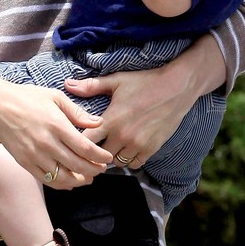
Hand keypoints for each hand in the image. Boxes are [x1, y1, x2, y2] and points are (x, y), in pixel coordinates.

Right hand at [0, 81, 112, 188]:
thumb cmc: (27, 97)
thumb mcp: (55, 97)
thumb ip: (77, 112)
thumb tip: (98, 122)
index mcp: (58, 125)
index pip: (86, 148)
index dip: (100, 156)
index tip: (108, 158)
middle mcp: (48, 143)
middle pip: (78, 165)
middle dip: (94, 170)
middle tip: (101, 169)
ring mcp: (35, 155)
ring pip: (63, 177)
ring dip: (79, 180)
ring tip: (88, 178)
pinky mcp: (25, 162)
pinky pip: (46, 179)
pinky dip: (61, 184)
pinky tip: (69, 182)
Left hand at [64, 38, 223, 165]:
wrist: (177, 88)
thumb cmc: (145, 82)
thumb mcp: (117, 81)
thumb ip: (91, 86)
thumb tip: (67, 85)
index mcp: (111, 120)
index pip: (85, 141)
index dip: (77, 143)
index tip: (74, 141)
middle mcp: (123, 136)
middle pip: (99, 156)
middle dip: (92, 153)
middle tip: (90, 148)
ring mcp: (138, 144)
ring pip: (116, 162)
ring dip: (110, 157)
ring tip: (107, 149)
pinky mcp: (152, 149)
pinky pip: (134, 164)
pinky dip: (128, 160)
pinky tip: (125, 150)